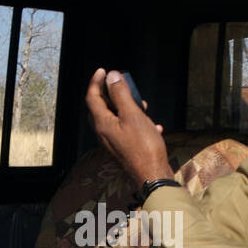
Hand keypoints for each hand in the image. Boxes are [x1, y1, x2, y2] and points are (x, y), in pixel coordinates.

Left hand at [86, 68, 170, 188]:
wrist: (152, 176)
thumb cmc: (143, 146)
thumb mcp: (133, 115)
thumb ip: (121, 95)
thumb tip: (111, 76)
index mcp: (102, 123)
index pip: (92, 97)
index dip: (96, 82)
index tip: (104, 70)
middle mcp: (104, 133)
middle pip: (103, 108)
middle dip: (114, 95)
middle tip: (128, 88)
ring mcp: (113, 142)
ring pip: (117, 119)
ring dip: (129, 109)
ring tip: (145, 107)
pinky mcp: (124, 149)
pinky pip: (128, 131)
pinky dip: (138, 124)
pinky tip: (154, 127)